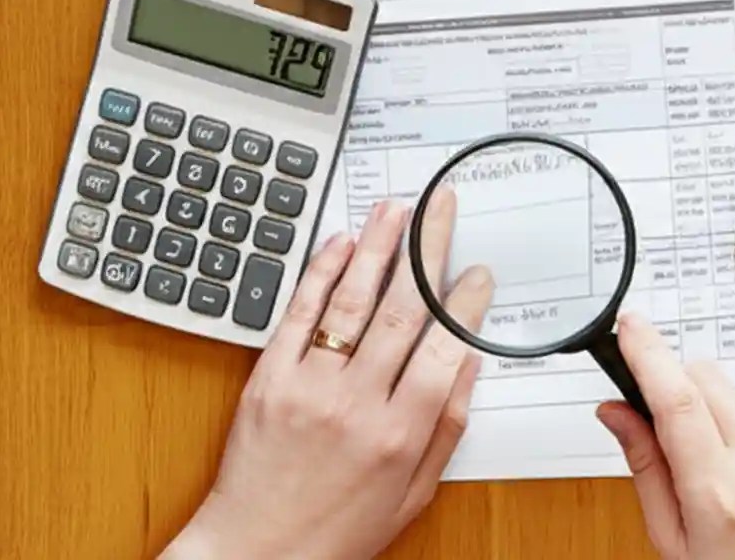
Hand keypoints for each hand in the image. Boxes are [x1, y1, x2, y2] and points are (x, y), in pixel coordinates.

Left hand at [162, 189, 491, 559]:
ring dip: (376, 247)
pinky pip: (298, 314)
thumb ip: (446, 427)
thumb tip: (468, 366)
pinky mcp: (269, 378)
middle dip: (427, 250)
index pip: (444, 348)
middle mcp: (357, 402)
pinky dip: (320, 274)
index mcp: (400, 432)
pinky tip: (339, 244)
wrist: (257, 553)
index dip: (465, 302)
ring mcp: (309, 386)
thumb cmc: (337, 531)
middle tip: (440, 209)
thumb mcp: (414, 495)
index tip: (477, 272)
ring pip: (351, 300)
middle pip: (403, 309)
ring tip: (395, 209)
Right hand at [596, 313, 734, 559]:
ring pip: (733, 397)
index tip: (630, 326)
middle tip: (665, 427)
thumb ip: (645, 467)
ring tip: (719, 473)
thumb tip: (615, 412)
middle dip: (674, 387)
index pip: (675, 401)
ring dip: (714, 418)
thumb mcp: (673, 539)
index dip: (647, 354)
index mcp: (718, 495)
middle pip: (704, 379)